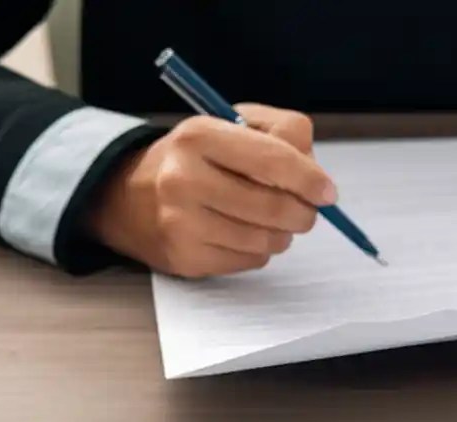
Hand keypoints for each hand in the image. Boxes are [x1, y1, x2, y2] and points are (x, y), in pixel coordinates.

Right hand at [89, 104, 335, 277]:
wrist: (128, 195)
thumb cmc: (196, 157)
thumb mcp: (230, 124)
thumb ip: (280, 135)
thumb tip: (317, 179)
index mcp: (200, 135)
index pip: (273, 158)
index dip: (310, 178)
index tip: (328, 193)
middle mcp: (185, 178)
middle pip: (275, 205)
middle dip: (303, 212)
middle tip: (305, 211)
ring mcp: (182, 223)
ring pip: (267, 240)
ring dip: (281, 233)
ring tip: (267, 219)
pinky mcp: (185, 257)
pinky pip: (250, 261)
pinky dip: (258, 251)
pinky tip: (240, 234)